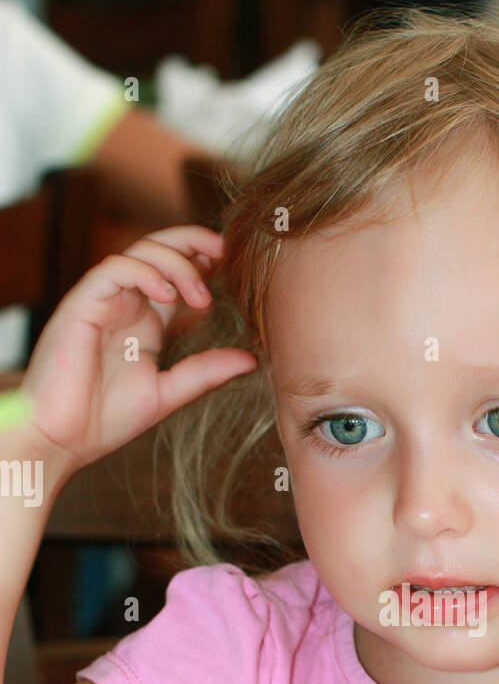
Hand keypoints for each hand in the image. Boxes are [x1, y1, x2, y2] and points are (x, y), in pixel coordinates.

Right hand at [20, 226, 257, 474]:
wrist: (62, 440)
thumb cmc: (105, 420)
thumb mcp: (168, 393)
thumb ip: (206, 372)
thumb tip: (251, 360)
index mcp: (145, 321)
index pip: (176, 274)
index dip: (204, 262)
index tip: (234, 269)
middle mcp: (125, 304)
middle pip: (159, 250)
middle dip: (193, 243)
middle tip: (225, 254)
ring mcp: (103, 301)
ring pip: (140, 252)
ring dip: (176, 263)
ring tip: (200, 295)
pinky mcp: (82, 303)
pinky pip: (114, 269)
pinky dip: (144, 273)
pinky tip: (169, 296)